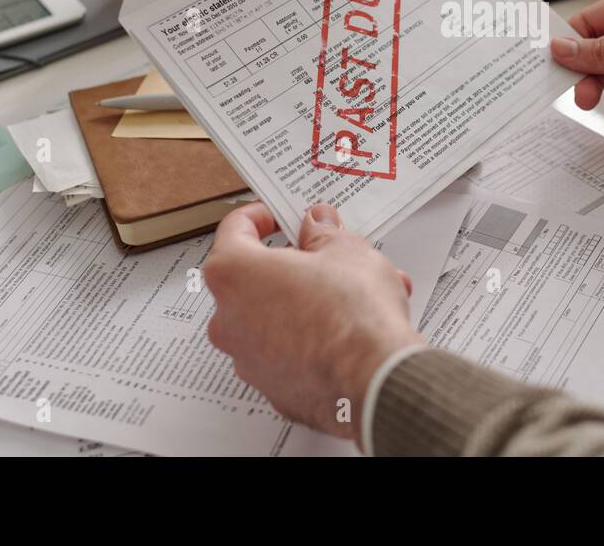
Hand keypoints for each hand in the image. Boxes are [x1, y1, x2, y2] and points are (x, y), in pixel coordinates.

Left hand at [204, 202, 422, 445]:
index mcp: (235, 274)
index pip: (234, 230)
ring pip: (273, 317)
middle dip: (292, 264)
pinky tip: (349, 329)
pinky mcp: (273, 387)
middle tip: (324, 256)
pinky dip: (311, 338)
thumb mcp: (346, 250)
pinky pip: (287, 352)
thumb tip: (318, 226)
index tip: (278, 216)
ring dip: (307, 302)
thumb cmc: (354, 318)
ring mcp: (247, 358)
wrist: (374, 380)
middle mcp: (229, 319)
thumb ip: (323, 233)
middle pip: (253, 278)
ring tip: (356, 295)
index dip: (261, 217)